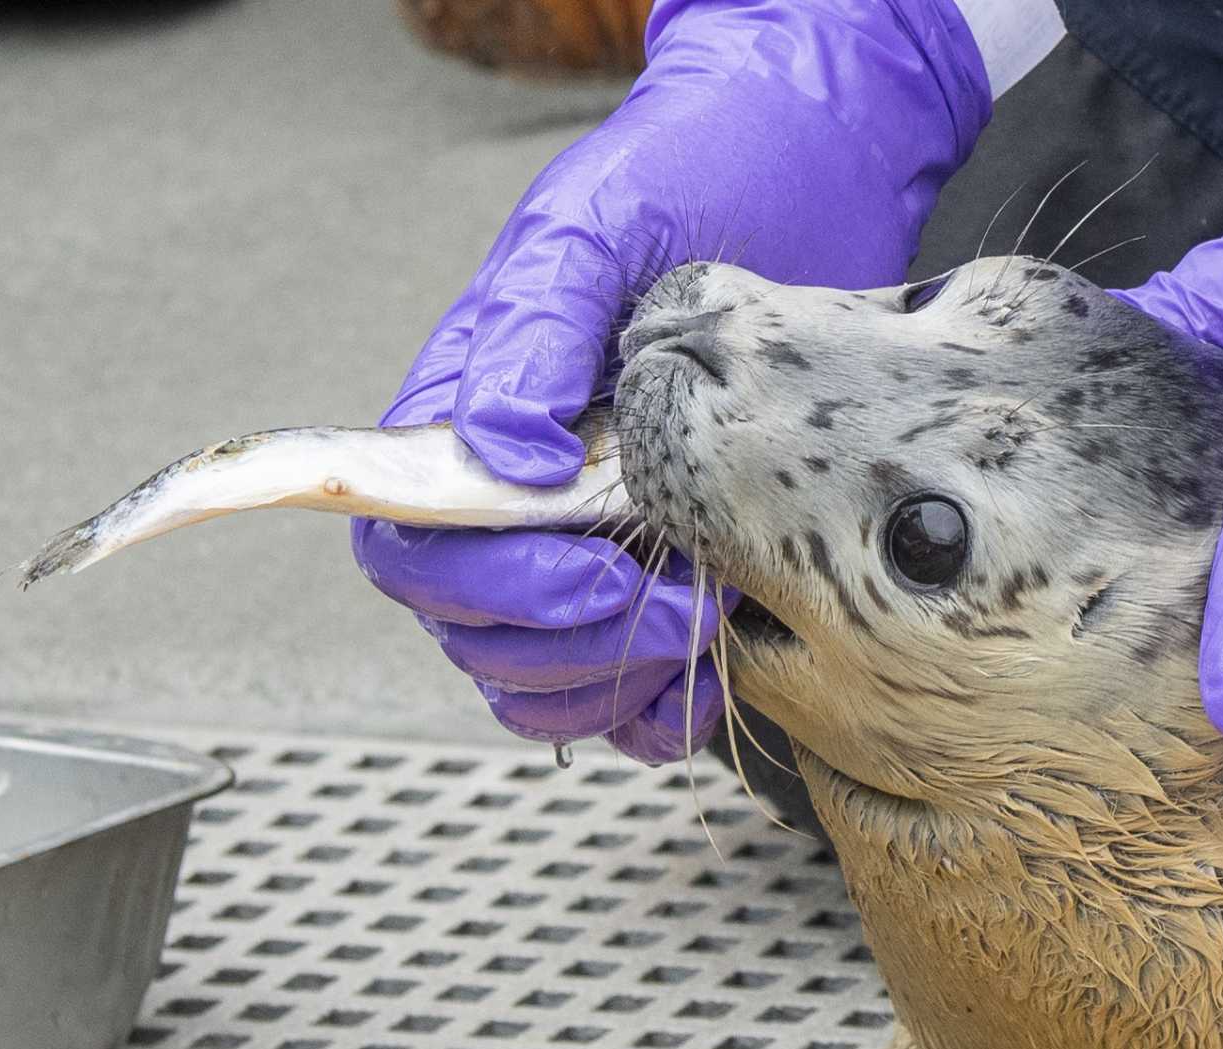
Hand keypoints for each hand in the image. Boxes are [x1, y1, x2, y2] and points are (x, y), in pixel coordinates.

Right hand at [354, 0, 988, 761]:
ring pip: (539, 677)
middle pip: (472, 632)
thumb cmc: (688, 174)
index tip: (581, 573)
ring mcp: (592, 537)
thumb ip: (529, 336)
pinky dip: (659, 710)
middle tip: (677, 602)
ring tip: (705, 627)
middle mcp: (516, 492)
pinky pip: (626, 688)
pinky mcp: (674, 565)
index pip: (410, 547)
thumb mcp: (597, 230)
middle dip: (565, 642)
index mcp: (469, 416)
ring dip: (609, 683)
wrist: (813, 164)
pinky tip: (714, 678)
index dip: (482, 587)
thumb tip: (505, 457)